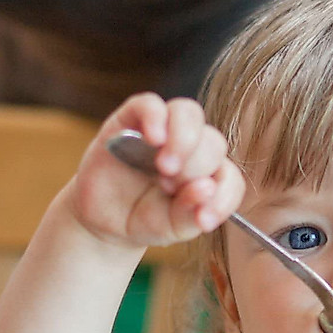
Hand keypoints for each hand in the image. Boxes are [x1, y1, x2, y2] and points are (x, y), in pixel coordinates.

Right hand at [70, 94, 244, 248]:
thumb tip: (206, 189)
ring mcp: (162, 129)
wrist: (102, 219)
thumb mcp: (169, 228)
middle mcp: (191, 146)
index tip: (203, 221)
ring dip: (183, 140)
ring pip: (189, 113)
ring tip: (164, 168)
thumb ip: (190, 215)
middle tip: (168, 188)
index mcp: (208, 174)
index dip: (223, 197)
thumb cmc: (142, 219)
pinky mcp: (131, 119)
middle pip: (212, 143)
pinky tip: (153, 139)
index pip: (230, 176)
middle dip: (194, 170)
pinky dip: (155, 117)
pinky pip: (150, 104)